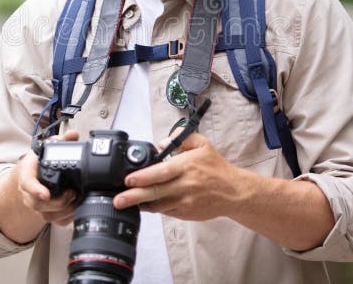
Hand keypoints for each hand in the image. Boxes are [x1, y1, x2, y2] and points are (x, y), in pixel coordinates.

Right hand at [16, 129, 79, 225]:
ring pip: (47, 216)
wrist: (28, 178)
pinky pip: (55, 222)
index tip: (45, 194)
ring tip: (77, 201)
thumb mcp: (45, 149)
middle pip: (38, 204)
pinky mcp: (46, 214)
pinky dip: (67, 218)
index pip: (27, 184)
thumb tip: (73, 134)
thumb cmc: (37, 164)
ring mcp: (37, 206)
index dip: (36, 190)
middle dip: (57, 202)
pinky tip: (77, 208)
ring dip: (64, 211)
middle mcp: (29, 194)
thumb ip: (59, 141)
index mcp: (27, 176)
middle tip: (72, 194)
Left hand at [113, 131, 245, 220]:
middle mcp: (185, 185)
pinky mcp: (186, 213)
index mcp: (187, 166)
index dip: (143, 177)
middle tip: (118, 200)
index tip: (128, 179)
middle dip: (133, 197)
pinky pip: (165, 211)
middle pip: (155, 192)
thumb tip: (162, 143)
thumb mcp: (202, 145)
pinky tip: (145, 204)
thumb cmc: (217, 168)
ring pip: (158, 205)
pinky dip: (154, 208)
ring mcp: (185, 202)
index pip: (162, 172)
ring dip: (141, 204)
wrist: (234, 192)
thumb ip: (182, 138)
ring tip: (125, 203)